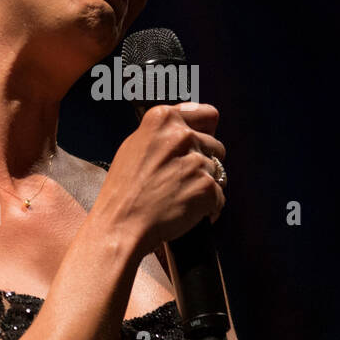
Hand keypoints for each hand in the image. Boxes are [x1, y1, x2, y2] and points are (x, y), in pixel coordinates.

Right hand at [96, 102, 226, 256]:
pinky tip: (185, 210)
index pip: (208, 114)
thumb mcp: (135, 145)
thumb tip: (188, 129)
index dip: (206, 132)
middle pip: (216, 146)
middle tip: (180, 179)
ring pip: (218, 172)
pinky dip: (207, 206)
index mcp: (162, 118)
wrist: (120, 224)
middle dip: (205, 162)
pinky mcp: (206, 187)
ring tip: (179, 196)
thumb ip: (164, 132)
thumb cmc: (124, 190)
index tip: (198, 146)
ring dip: (204, 185)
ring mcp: (195, 161)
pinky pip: (219, 195)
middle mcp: (182, 135)